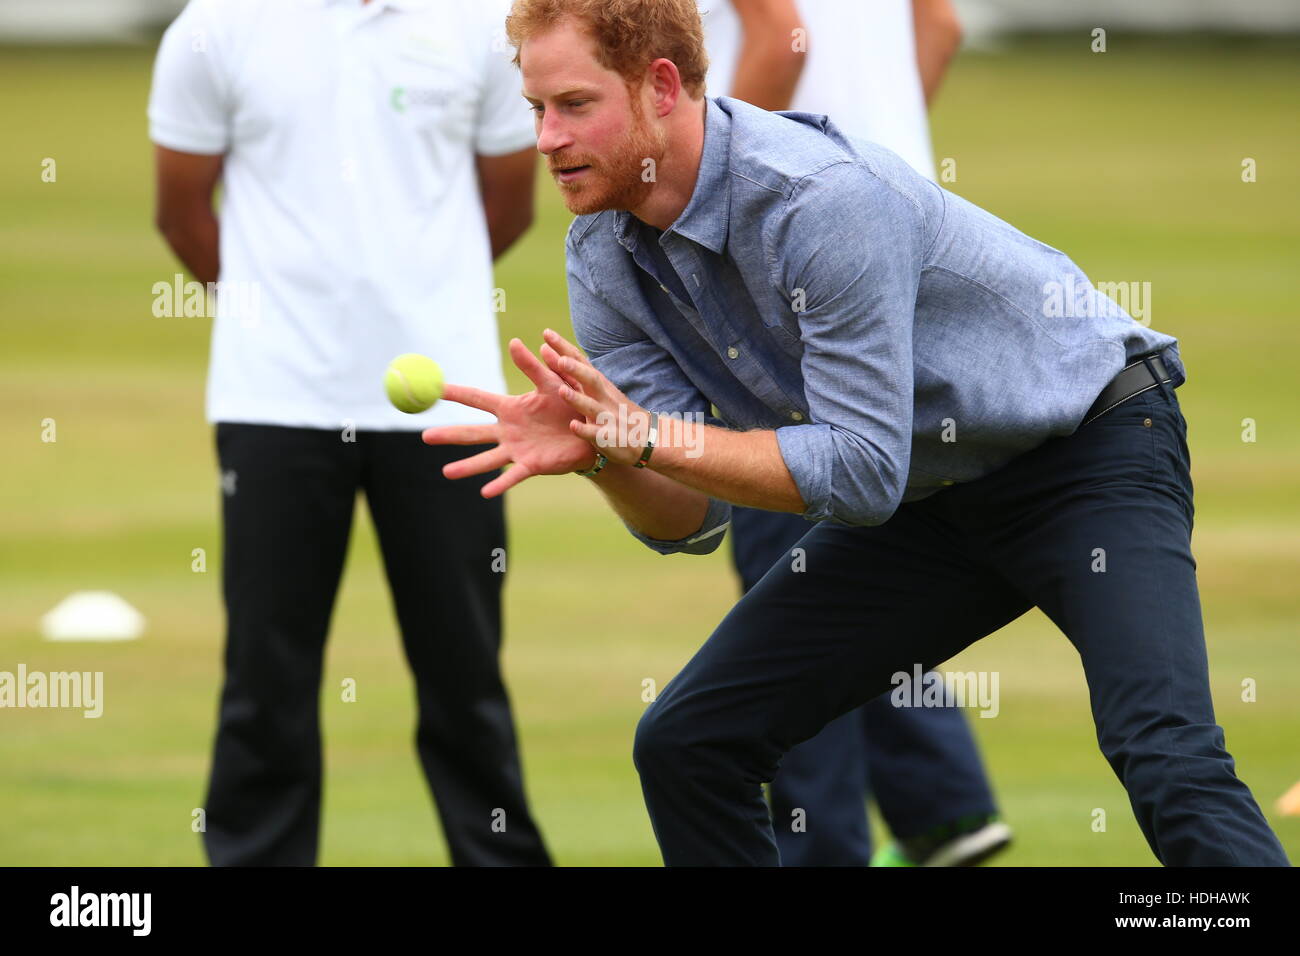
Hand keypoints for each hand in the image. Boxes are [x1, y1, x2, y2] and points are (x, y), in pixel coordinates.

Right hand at [420, 337, 598, 496]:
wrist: (592, 433)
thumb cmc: (571, 405)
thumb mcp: (551, 383)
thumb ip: (532, 367)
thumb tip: (515, 342)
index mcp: (511, 408)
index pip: (477, 399)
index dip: (455, 394)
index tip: (433, 389)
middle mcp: (508, 431)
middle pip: (472, 432)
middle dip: (449, 434)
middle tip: (424, 436)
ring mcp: (518, 449)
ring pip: (487, 458)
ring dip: (466, 466)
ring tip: (446, 473)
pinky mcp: (532, 465)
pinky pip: (513, 476)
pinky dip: (499, 484)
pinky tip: (485, 493)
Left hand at [540, 328, 653, 466]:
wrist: (649, 438)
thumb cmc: (617, 412)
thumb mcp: (601, 391)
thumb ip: (578, 375)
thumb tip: (558, 355)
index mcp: (599, 385)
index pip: (581, 362)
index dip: (565, 348)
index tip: (547, 333)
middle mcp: (604, 398)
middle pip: (591, 380)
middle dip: (576, 370)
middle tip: (561, 359)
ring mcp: (608, 417)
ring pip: (592, 407)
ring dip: (578, 399)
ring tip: (562, 391)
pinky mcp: (609, 438)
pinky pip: (597, 434)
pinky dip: (585, 431)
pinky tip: (573, 426)